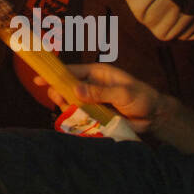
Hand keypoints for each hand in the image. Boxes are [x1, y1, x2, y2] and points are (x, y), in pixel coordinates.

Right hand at [33, 63, 163, 133]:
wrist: (155, 117)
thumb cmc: (142, 98)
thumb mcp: (122, 93)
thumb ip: (99, 92)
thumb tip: (75, 90)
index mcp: (97, 73)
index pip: (72, 71)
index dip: (55, 74)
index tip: (39, 78)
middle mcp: (92, 85)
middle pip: (67, 87)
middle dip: (58, 93)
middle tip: (57, 101)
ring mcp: (93, 100)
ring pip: (71, 102)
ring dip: (67, 107)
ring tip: (68, 111)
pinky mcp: (95, 114)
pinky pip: (80, 115)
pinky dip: (74, 118)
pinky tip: (74, 121)